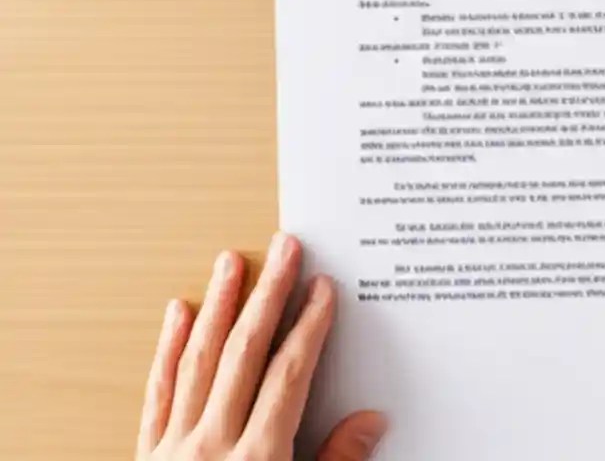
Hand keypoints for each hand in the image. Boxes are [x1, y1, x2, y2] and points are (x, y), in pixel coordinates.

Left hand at [136, 234, 384, 459]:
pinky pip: (159, 393)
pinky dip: (170, 350)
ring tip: (229, 263)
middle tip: (283, 250)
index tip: (321, 290)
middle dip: (268, 295)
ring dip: (218, 306)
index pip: (289, 376)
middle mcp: (212, 447)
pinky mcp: (147, 455)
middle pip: (244, 353)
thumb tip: (370, 422)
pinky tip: (179, 314)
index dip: (309, 328)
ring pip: (198, 361)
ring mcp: (174, 449)